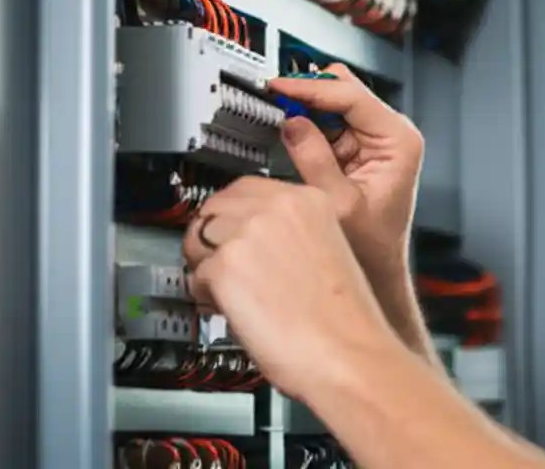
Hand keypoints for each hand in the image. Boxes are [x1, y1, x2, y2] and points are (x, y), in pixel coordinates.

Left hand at [182, 177, 397, 393]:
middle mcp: (277, 207)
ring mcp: (248, 233)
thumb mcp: (327, 250)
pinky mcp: (225, 266)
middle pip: (215, 208)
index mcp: (309, 200)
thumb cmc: (345, 320)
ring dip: (206, 266)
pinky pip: (196, 276)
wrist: (348, 355)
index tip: (232, 236)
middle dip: (213, 239)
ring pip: (198, 239)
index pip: (246, 189)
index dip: (233, 217)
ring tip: (230, 296)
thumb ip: (288, 235)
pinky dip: (206, 297)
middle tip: (225, 270)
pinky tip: (234, 313)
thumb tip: (249, 243)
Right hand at [267, 64, 423, 275]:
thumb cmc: (372, 245)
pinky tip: (289, 134)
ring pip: (332, 102)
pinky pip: (326, 122)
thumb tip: (291, 124)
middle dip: (308, 92)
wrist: (378, 268)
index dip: (310, 88)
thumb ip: (314, 160)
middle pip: (344, 89)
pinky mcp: (356, 147)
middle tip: (273, 99)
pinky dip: (306, 124)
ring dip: (305, 108)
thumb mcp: (338, 203)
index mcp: (398, 140)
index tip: (278, 86)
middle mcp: (391, 133)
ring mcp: (374, 138)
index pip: (352, 96)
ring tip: (277, 119)